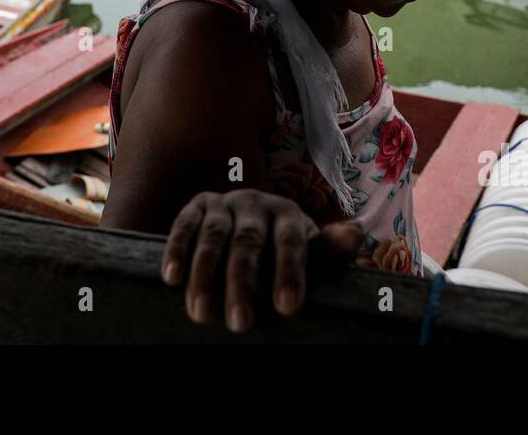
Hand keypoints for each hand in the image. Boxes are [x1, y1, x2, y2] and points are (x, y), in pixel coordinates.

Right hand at [161, 190, 362, 333]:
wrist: (247, 224)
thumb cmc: (282, 252)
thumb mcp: (307, 253)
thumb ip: (326, 250)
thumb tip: (356, 235)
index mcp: (287, 213)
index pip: (290, 241)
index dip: (289, 273)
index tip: (288, 308)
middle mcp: (255, 203)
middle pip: (248, 243)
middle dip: (242, 284)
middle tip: (240, 324)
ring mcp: (223, 203)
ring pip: (212, 238)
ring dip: (204, 276)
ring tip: (202, 314)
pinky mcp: (195, 207)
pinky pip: (183, 228)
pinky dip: (176, 252)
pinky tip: (172, 279)